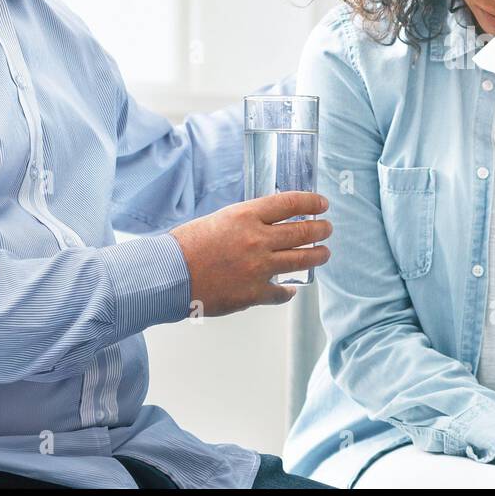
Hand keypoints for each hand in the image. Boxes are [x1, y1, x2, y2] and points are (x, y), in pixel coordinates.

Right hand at [170, 191, 331, 316]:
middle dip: (321, 230)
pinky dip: (288, 291)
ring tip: (324, 253)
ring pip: (301, 260)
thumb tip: (267, 225)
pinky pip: (281, 292)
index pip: (290, 203)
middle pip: (302, 232)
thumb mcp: (219, 219)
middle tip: (327, 229)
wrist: (167, 276)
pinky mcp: (253, 293)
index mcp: (247, 216)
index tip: (322, 204)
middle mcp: (257, 240)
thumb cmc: (185, 246)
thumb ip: (246, 222)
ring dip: (318, 255)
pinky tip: (291, 289)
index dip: (311, 202)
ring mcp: (258, 268)